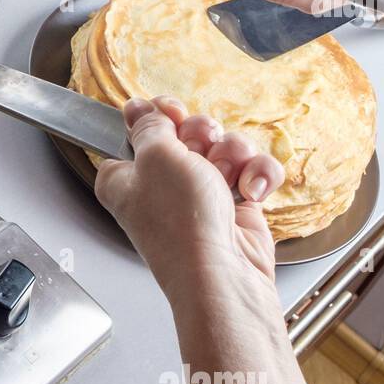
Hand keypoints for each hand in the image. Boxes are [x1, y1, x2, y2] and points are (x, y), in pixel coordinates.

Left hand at [95, 97, 285, 291]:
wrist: (223, 274)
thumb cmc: (180, 224)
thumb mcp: (155, 157)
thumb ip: (149, 126)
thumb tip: (137, 108)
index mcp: (127, 177)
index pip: (137, 130)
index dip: (157, 118)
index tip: (169, 114)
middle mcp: (162, 186)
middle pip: (186, 133)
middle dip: (202, 134)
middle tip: (199, 149)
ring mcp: (201, 196)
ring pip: (224, 148)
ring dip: (232, 154)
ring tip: (226, 176)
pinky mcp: (235, 206)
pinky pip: (252, 171)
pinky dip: (256, 176)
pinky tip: (249, 191)